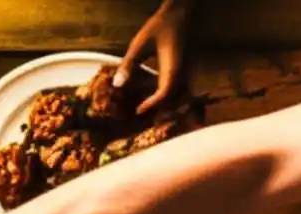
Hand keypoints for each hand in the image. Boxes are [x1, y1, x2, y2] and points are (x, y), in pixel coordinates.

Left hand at [115, 0, 191, 114]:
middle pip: (172, 98)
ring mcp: (184, 71)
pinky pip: (176, 86)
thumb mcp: (139, 44)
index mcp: (172, 68)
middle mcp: (181, 72)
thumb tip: (116, 85)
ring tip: (145, 106)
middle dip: (157, 108)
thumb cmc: (159, 27)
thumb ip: (128, 64)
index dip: (151, 104)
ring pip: (176, 94)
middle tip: (139, 112)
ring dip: (162, 102)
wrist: (178, 14)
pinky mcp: (182, 70)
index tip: (138, 110)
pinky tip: (152, 93)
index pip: (163, 93)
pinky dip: (164, 93)